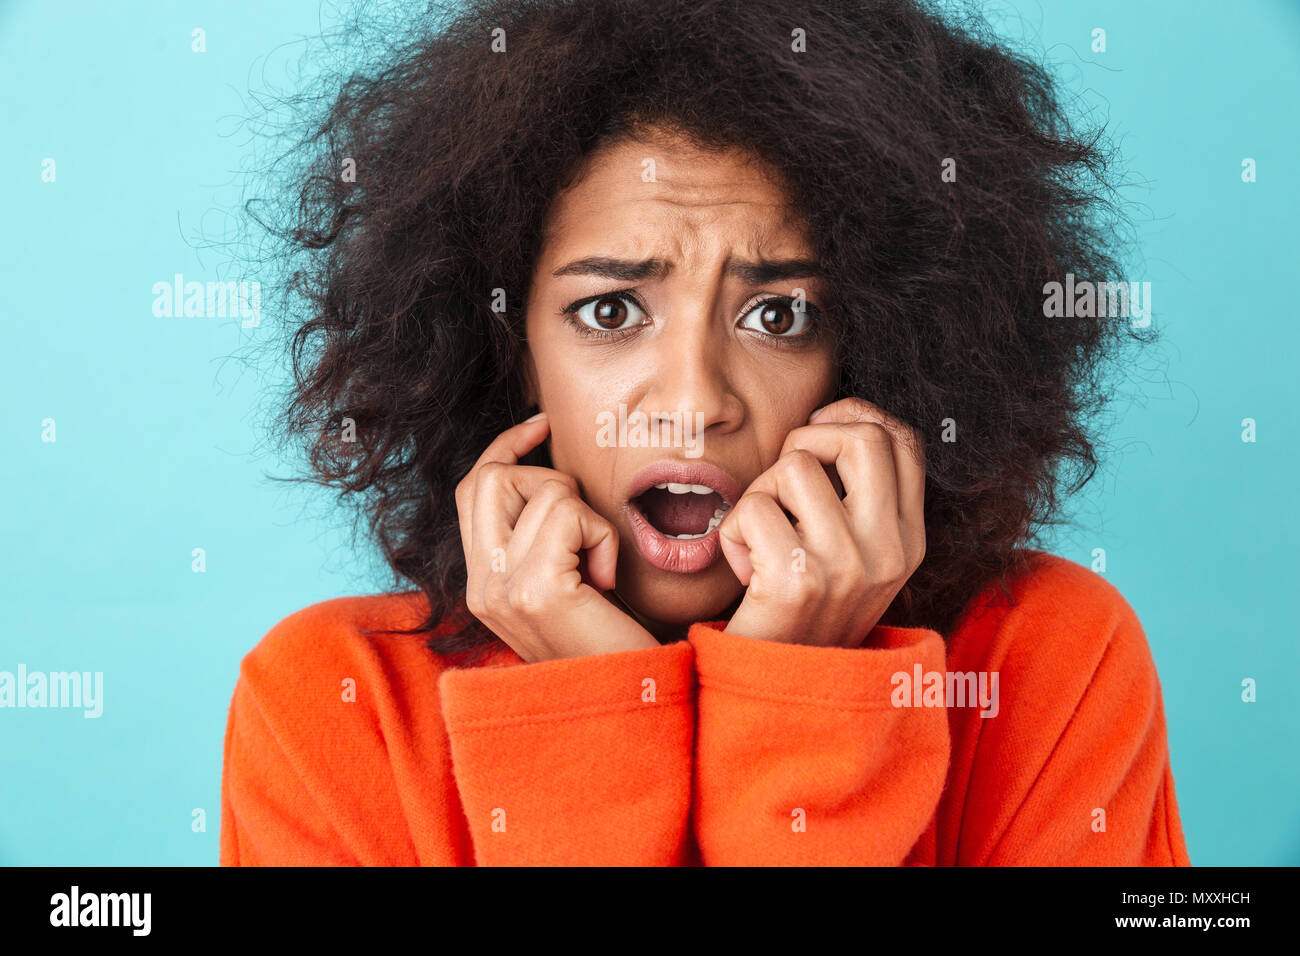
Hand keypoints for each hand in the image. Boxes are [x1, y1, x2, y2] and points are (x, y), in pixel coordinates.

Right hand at [455, 413, 659, 661]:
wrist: (629, 703)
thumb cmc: (609, 641)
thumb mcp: (562, 584)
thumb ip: (538, 539)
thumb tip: (544, 471)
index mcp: (481, 584)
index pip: (471, 488)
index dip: (504, 447)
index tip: (541, 424)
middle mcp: (481, 586)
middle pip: (491, 477)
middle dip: (547, 479)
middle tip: (582, 528)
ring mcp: (502, 589)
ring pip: (544, 491)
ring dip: (588, 519)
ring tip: (599, 569)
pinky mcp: (537, 590)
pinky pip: (570, 514)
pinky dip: (603, 538)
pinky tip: (607, 583)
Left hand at [717, 397, 925, 646]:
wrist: (775, 689)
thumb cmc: (800, 612)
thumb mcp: (852, 558)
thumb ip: (858, 499)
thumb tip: (833, 421)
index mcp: (908, 542)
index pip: (905, 442)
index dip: (857, 416)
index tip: (818, 427)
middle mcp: (888, 552)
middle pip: (863, 437)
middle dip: (809, 438)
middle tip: (783, 478)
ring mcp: (847, 565)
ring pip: (794, 466)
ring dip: (760, 493)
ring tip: (761, 539)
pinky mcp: (796, 579)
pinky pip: (751, 507)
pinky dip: (732, 532)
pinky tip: (743, 569)